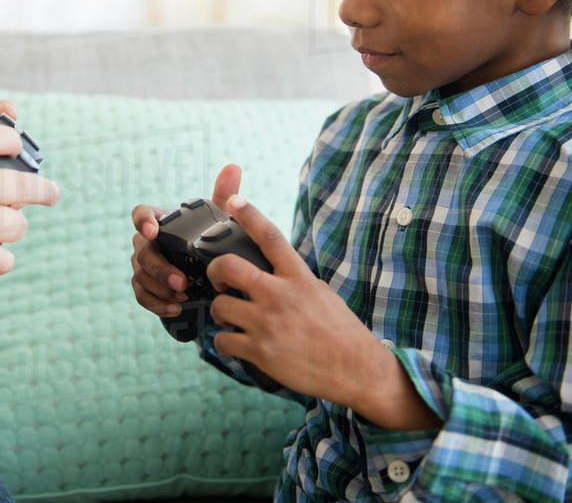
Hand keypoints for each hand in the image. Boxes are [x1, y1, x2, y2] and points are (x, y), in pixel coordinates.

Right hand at [0, 115, 59, 274]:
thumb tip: (9, 105)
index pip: (0, 137)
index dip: (14, 140)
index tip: (18, 145)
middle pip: (24, 186)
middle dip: (44, 191)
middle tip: (52, 194)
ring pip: (16, 225)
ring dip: (16, 226)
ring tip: (12, 227)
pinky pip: (2, 260)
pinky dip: (1, 260)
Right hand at [130, 164, 241, 316]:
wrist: (213, 272)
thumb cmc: (212, 240)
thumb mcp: (219, 220)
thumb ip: (223, 195)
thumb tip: (233, 167)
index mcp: (160, 220)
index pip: (140, 214)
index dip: (143, 221)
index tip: (154, 231)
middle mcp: (147, 241)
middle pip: (141, 251)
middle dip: (159, 268)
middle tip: (181, 282)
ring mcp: (144, 265)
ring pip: (140, 275)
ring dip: (159, 288)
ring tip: (183, 297)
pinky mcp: (147, 287)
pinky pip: (142, 295)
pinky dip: (157, 303)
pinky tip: (175, 308)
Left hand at [207, 195, 439, 430]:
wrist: (357, 369)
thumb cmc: (341, 331)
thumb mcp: (321, 293)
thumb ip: (295, 279)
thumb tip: (276, 269)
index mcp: (298, 277)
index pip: (270, 237)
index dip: (249, 215)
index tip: (233, 201)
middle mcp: (280, 295)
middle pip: (230, 266)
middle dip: (215, 269)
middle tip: (217, 279)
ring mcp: (268, 323)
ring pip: (220, 306)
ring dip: (219, 312)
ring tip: (229, 318)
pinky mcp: (260, 351)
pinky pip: (222, 341)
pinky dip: (223, 341)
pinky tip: (234, 342)